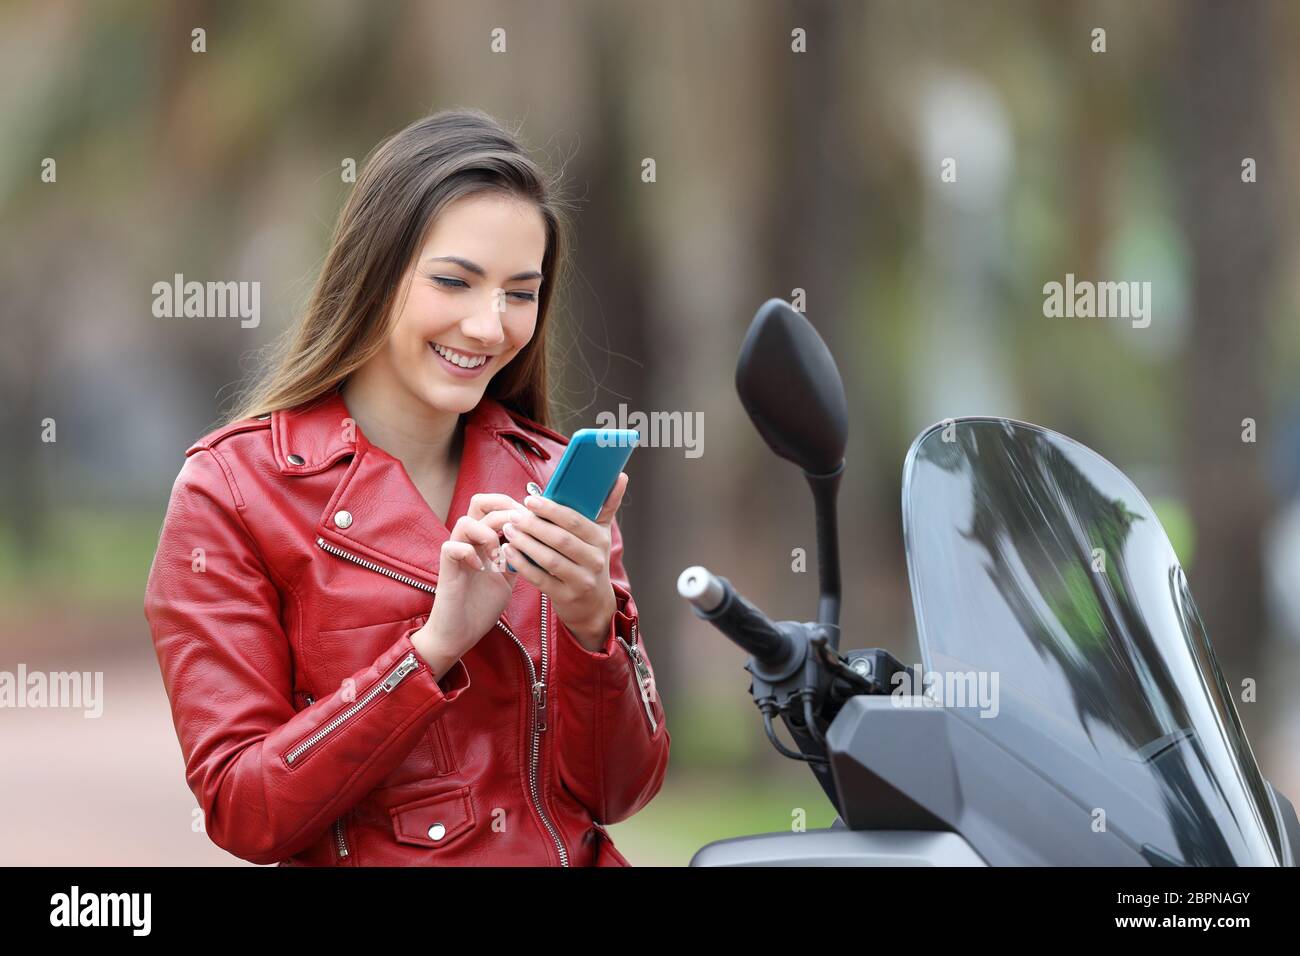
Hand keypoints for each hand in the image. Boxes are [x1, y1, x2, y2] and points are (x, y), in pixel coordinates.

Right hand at [411, 508, 517, 675]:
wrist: (460, 633)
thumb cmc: (482, 606)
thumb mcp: (508, 577)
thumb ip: (518, 558)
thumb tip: (541, 542)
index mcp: (484, 541)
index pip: (495, 505)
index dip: (514, 505)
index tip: (532, 520)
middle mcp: (469, 542)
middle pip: (479, 502)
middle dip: (504, 509)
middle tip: (519, 528)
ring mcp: (456, 554)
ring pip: (465, 521)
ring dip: (487, 533)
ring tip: (498, 552)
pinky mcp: (446, 570)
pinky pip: (451, 547)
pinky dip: (468, 552)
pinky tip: (482, 567)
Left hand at [500, 472, 627, 650]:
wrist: (593, 604)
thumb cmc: (591, 559)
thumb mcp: (601, 533)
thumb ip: (608, 504)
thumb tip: (621, 475)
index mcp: (600, 540)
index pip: (575, 521)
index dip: (551, 510)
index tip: (530, 500)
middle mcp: (594, 561)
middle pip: (561, 540)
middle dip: (534, 526)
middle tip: (514, 515)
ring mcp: (580, 581)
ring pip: (549, 559)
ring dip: (526, 543)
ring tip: (509, 530)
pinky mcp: (565, 597)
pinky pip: (540, 579)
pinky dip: (522, 565)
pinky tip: (509, 552)